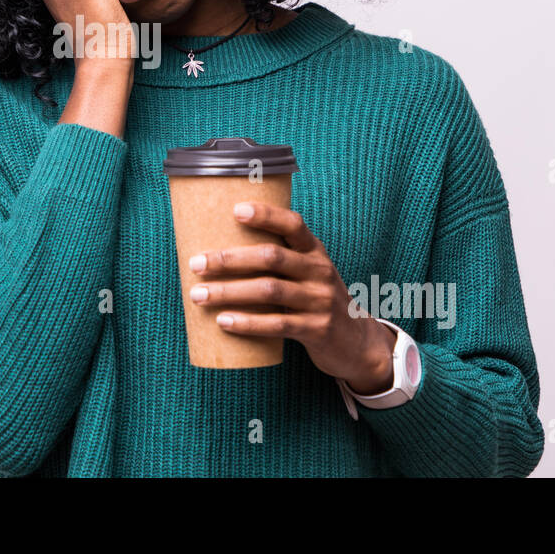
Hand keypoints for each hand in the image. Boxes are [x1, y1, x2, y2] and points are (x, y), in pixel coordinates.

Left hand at [188, 200, 397, 393]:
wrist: (358, 343)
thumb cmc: (316, 300)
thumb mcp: (307, 273)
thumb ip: (278, 260)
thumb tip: (218, 250)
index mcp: (315, 251)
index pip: (293, 224)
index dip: (266, 214)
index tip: (235, 210)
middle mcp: (320, 271)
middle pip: (271, 257)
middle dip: (229, 259)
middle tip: (196, 263)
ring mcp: (320, 301)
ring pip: (269, 291)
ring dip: (229, 292)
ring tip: (198, 295)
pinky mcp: (317, 330)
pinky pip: (278, 324)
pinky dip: (248, 322)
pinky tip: (224, 322)